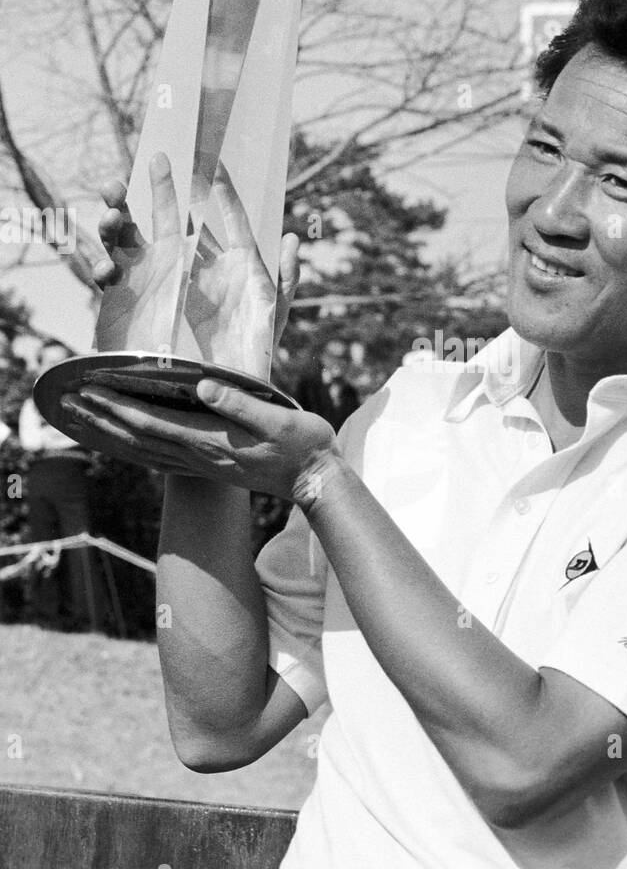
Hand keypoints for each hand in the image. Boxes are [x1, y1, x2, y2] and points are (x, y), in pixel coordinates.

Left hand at [59, 379, 337, 501]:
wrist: (316, 483)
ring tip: (84, 417)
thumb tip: (203, 386)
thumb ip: (240, 402)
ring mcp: (203, 465)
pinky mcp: (210, 467)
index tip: (88, 389)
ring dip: (110, 433)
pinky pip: (160, 458)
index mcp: (211, 440)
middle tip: (68, 401)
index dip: (117, 406)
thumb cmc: (304, 446)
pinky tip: (124, 441)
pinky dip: (133, 447)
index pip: (152, 423)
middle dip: (101, 418)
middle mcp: (199, 456)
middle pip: (137, 438)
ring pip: (144, 450)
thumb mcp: (279, 418)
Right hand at [94, 154, 299, 369]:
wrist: (211, 387)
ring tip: (114, 212)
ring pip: (130, 237)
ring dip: (119, 219)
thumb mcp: (272, 316)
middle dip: (160, 187)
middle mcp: (187, 264)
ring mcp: (154, 278)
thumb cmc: (249, 353)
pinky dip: (102, 266)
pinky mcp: (127, 299)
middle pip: (169, 215)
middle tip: (157, 160)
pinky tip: (108, 270)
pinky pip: (108, 274)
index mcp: (222, 263)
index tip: (216, 162)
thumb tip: (292, 239)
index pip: (224, 219)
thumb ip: (285, 278)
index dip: (221, 191)